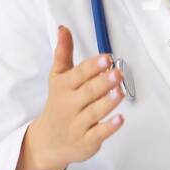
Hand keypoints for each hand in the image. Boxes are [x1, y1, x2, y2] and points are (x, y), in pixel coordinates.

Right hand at [13, 25, 124, 169]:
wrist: (48, 141)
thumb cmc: (58, 104)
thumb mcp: (58, 77)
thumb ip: (63, 53)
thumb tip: (63, 28)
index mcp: (63, 87)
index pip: (78, 74)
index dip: (93, 66)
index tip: (106, 58)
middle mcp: (70, 105)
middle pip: (87, 92)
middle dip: (102, 82)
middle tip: (117, 73)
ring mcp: (78, 124)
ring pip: (94, 112)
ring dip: (107, 102)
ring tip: (119, 92)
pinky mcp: (87, 141)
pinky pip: (98, 134)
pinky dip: (109, 127)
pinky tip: (120, 119)